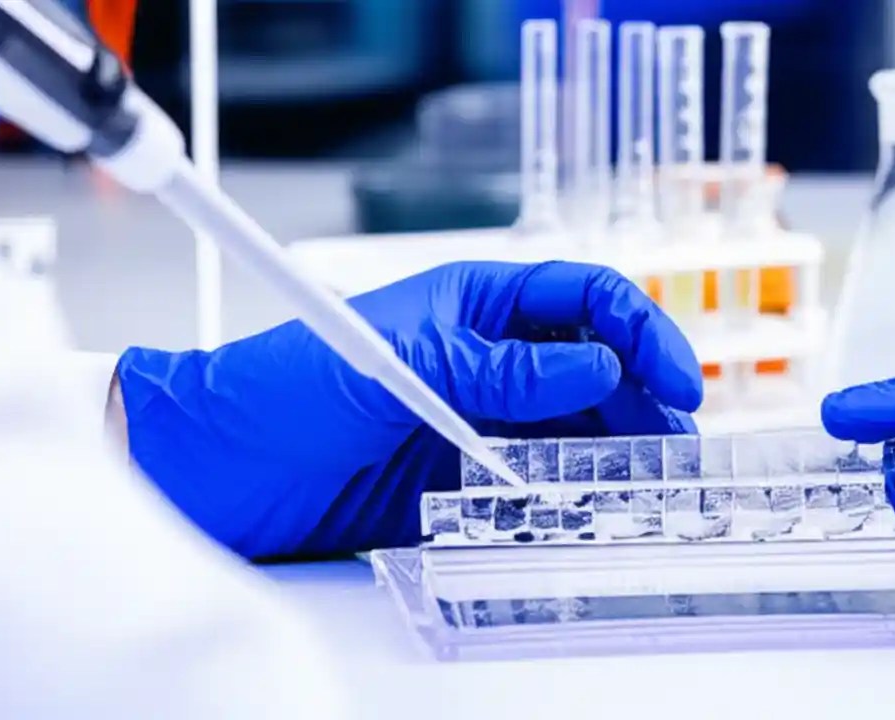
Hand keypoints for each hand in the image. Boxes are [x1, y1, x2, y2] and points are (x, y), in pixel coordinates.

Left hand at [118, 261, 702, 559]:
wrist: (215, 468)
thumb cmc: (280, 384)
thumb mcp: (396, 359)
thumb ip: (498, 368)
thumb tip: (596, 368)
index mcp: (475, 303)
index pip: (583, 300)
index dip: (639, 332)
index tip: (675, 378)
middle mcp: (487, 357)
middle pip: (594, 368)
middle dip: (645, 399)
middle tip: (679, 445)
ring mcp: (477, 416)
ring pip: (572, 428)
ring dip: (615, 451)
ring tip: (650, 483)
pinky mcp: (459, 473)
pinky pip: (533, 481)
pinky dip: (567, 494)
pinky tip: (589, 508)